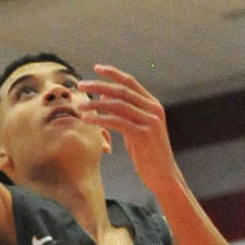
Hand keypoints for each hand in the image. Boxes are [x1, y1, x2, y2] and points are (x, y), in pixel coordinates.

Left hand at [77, 65, 177, 194]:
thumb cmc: (148, 155)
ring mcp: (149, 121)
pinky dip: (100, 119)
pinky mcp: (142, 134)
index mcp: (153, 105)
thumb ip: (126, 113)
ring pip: (116, 105)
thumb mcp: (139, 129)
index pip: (131, 82)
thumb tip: (106, 98)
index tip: (96, 68)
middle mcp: (153, 109)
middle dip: (99, 86)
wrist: (164, 176)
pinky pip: (116, 121)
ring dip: (95, 104)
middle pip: (121, 90)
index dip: (113, 73)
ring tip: (80, 106)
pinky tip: (87, 119)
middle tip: (81, 86)